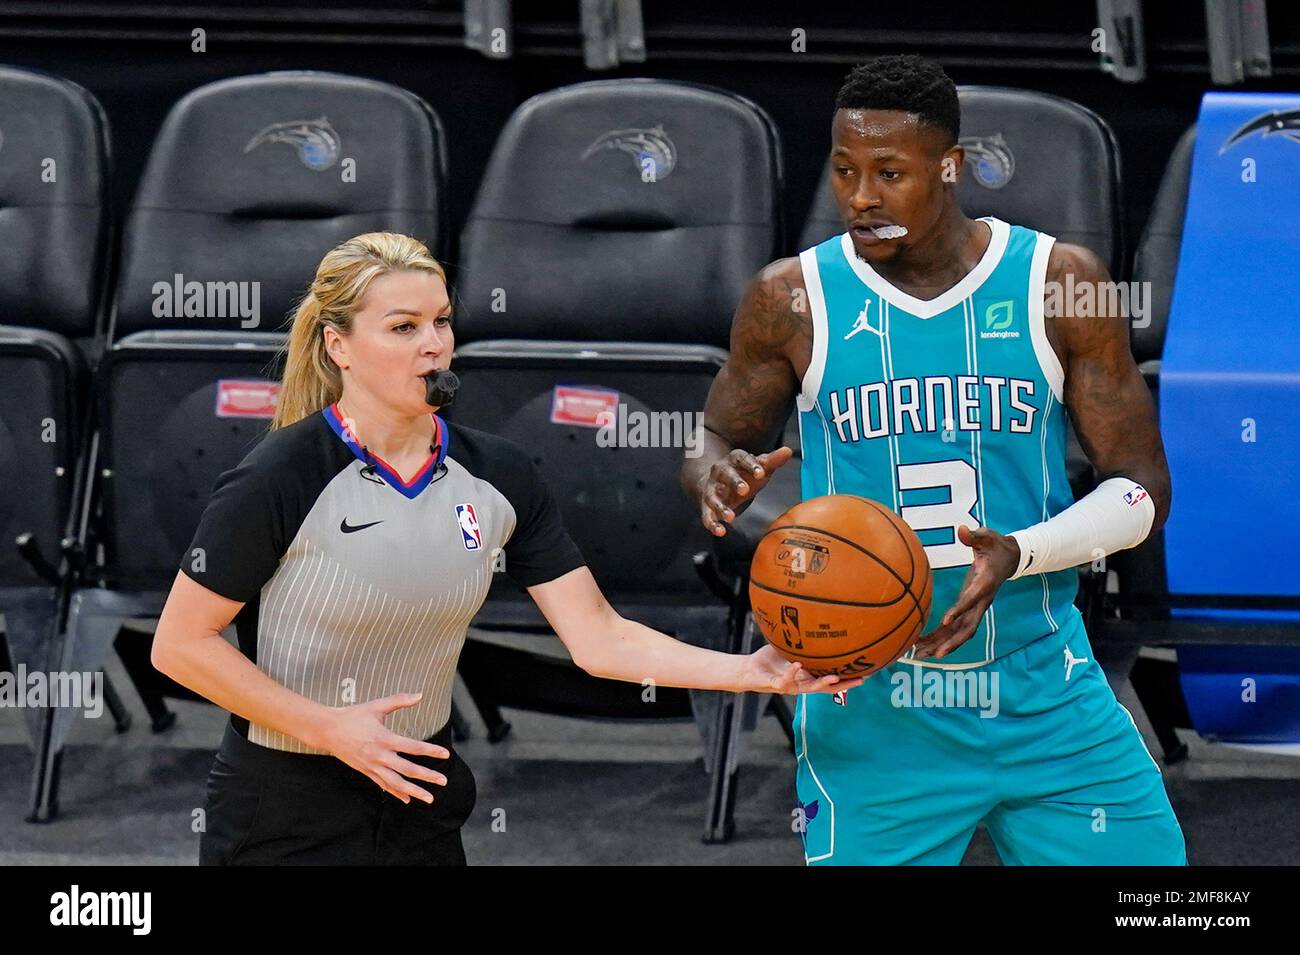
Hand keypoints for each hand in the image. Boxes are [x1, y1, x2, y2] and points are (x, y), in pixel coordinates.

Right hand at [316, 692, 450, 803]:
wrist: (328, 730)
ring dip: (414, 791)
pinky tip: (407, 799)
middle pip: (408, 769)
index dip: (431, 751)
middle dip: (427, 776)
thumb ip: (399, 700)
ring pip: (396, 782)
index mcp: (384, 738)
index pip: (413, 747)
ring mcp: (372, 766)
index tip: (446, 755)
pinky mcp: (365, 771)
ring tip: (429, 798)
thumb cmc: (353, 716)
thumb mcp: (376, 706)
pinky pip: (383, 785)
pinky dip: (396, 792)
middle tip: (443, 781)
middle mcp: (379, 755)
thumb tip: (420, 695)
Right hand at [698, 446, 793, 535]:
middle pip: (726, 475)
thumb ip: (772, 461)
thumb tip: (787, 451)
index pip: (741, 458)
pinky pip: (707, 515)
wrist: (717, 481)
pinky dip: (712, 524)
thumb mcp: (758, 466)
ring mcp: (712, 489)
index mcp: (734, 460)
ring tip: (730, 517)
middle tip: (744, 490)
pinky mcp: (707, 505)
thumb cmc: (743, 473)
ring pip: (713, 497)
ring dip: (721, 507)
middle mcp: (720, 473)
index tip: (761, 473)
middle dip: (735, 482)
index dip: (751, 465)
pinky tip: (720, 531)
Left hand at [741, 644, 867, 694]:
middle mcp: (801, 683)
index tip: (864, 672)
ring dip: (822, 683)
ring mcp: (790, 686)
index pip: (830, 679)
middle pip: (827, 688)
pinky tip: (798, 664)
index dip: (846, 677)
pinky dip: (792, 672)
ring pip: (810, 688)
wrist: (747, 669)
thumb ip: (799, 637)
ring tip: (835, 677)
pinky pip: (786, 681)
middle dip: (844, 685)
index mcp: (807, 675)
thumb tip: (812, 616)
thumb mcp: (787, 646)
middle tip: (860, 679)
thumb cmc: (769, 659)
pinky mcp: (776, 685)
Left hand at [911, 525, 1019, 659]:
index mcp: (985, 584)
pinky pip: (954, 627)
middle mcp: (981, 601)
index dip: (960, 610)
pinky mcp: (968, 608)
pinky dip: (939, 637)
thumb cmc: (995, 545)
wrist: (1010, 557)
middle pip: (968, 627)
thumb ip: (975, 536)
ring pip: (960, 632)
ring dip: (941, 644)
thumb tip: (963, 530)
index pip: (972, 599)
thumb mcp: (988, 536)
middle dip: (952, 642)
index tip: (946, 620)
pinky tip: (921, 644)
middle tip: (935, 654)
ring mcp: (975, 607)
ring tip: (919, 656)